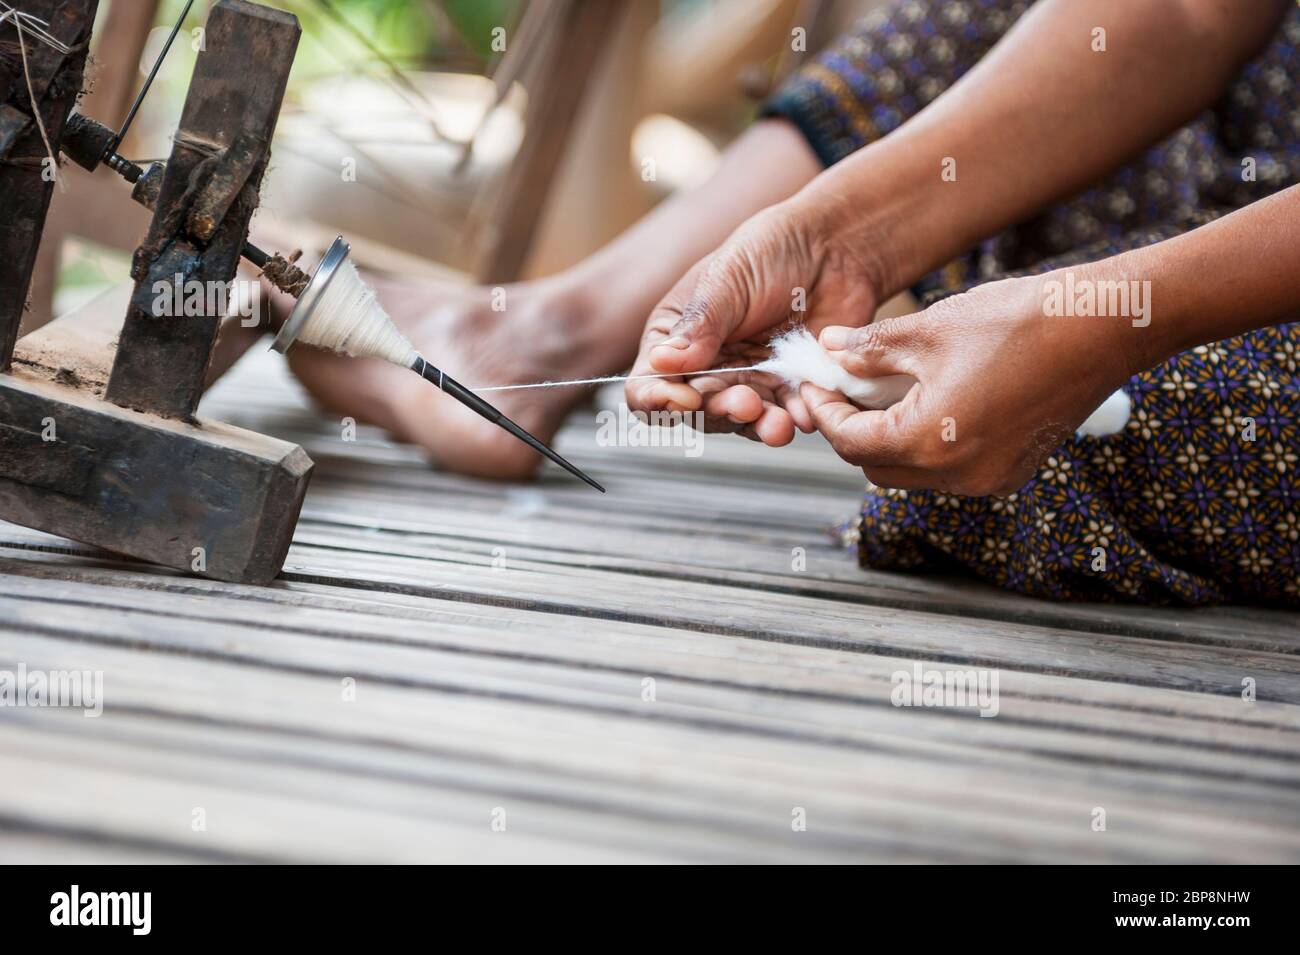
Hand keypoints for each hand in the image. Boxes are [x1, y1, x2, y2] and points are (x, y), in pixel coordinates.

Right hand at [624, 198, 889, 445]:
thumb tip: (662, 363)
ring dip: (757, 426)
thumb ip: (699, 324)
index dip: (658, 399)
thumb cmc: (774, 248)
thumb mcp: (727, 277)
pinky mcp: (789, 388)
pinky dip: (793, 419)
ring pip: (741, 421)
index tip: (684, 398)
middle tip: (745, 403)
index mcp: (675, 337)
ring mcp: (749, 379)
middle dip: (719, 412)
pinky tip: (804, 411)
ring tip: (777, 422)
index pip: (648, 383)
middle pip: (696, 411)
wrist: (835, 245)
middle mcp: (708, 365)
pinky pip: (785, 416)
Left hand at [802, 273, 1139, 495]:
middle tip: (848, 386)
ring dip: (892, 437)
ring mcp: (988, 478)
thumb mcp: (929, 329)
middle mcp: (956, 475)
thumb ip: (871, 348)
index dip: (826, 411)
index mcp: (926, 443)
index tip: (816, 384)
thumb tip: (830, 350)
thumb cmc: (1019, 322)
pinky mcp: (1012, 470)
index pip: (850, 443)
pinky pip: (951, 468)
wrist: (1104, 327)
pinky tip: (932, 398)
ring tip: (888, 388)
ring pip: (914, 471)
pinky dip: (930, 442)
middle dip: (855, 429)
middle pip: (876, 466)